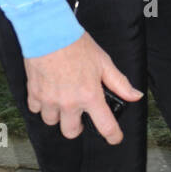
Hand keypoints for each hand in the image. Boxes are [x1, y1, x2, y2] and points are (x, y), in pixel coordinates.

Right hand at [24, 33, 143, 143]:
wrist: (49, 33)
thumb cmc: (77, 45)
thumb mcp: (104, 62)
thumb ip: (119, 83)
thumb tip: (135, 96)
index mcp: (90, 96)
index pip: (105, 126)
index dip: (113, 136)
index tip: (115, 138)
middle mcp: (69, 103)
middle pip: (71, 132)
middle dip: (77, 127)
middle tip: (80, 115)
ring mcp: (50, 100)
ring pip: (52, 122)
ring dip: (58, 116)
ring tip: (62, 102)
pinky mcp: (34, 94)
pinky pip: (36, 110)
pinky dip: (41, 105)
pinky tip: (48, 94)